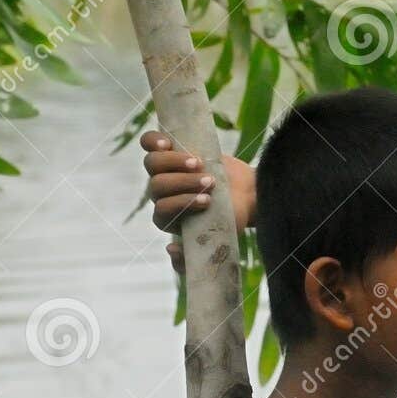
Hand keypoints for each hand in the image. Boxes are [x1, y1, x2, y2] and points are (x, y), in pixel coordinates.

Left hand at [139, 131, 256, 272]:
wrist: (248, 193)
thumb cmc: (233, 218)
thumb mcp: (220, 241)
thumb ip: (196, 256)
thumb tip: (170, 249)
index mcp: (168, 218)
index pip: (162, 212)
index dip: (181, 204)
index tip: (208, 202)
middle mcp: (162, 195)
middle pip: (157, 186)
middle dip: (183, 183)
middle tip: (210, 183)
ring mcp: (164, 171)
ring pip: (152, 164)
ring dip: (175, 162)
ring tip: (199, 163)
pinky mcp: (170, 150)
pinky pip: (149, 143)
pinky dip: (154, 141)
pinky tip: (168, 142)